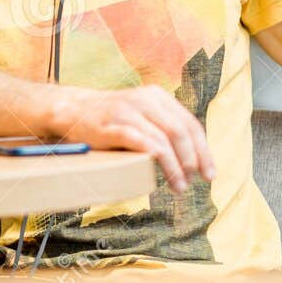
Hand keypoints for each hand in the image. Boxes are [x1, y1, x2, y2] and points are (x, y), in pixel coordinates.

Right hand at [51, 86, 213, 193]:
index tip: (210, 173)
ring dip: (175, 166)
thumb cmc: (109, 119)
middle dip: (193, 159)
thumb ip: (162, 125)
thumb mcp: (140, 113)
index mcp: (157, 96)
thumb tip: (191, 156)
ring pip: (163, 138)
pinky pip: (140, 141)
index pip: (190, 123)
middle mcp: (145, 100)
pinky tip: (163, 172)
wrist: (71, 110)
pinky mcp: (112, 126)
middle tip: (195, 181)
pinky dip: (156, 158)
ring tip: (180, 186)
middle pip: (180, 131)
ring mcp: (127, 111)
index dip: (204, 150)